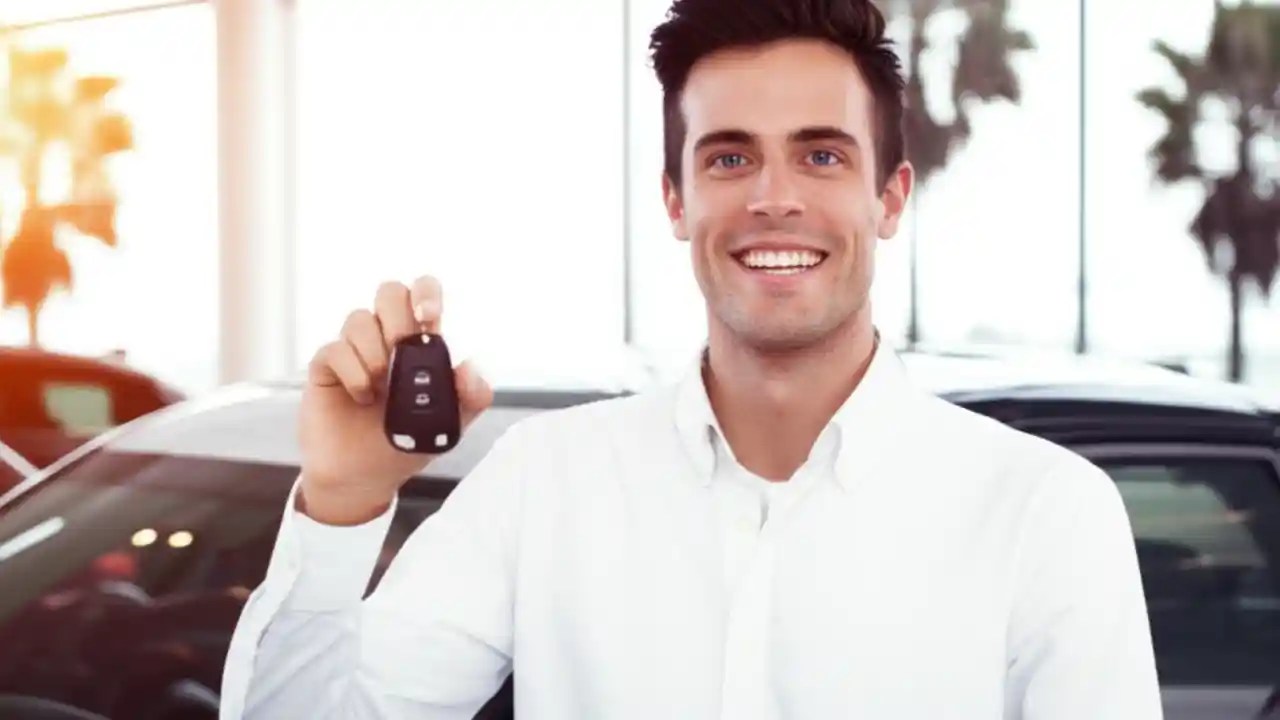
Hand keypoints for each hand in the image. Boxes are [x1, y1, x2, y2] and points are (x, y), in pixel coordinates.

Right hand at [298, 276, 492, 524]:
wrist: (364, 477)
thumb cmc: (406, 445)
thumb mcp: (449, 426)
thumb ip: (471, 398)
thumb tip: (471, 367)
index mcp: (420, 345)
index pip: (422, 294)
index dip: (426, 293)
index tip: (430, 318)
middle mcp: (385, 338)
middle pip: (389, 292)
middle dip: (398, 317)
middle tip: (402, 350)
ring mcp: (354, 350)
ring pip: (359, 318)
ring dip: (374, 351)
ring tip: (381, 388)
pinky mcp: (326, 367)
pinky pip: (334, 349)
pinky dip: (352, 373)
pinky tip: (361, 397)